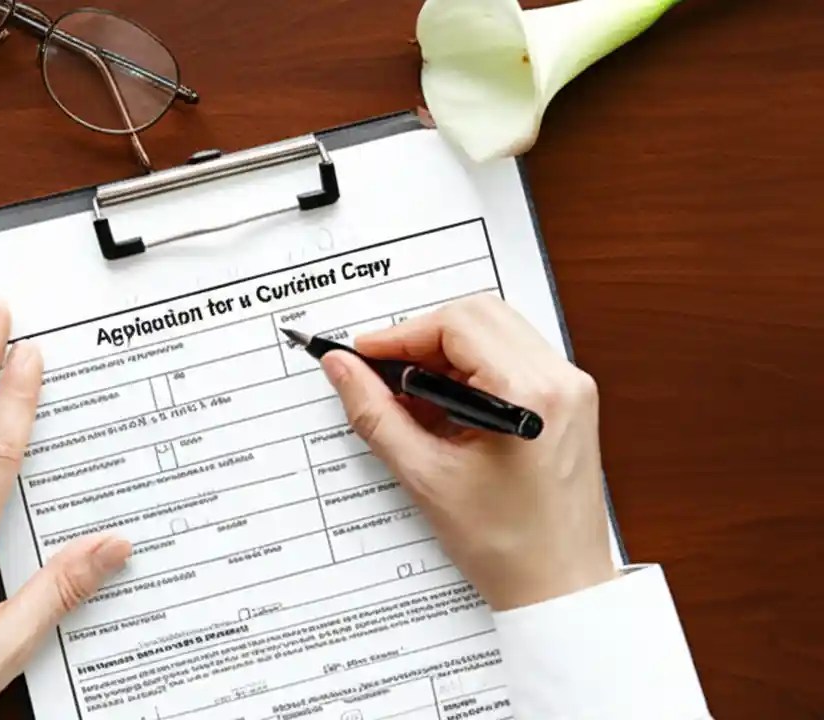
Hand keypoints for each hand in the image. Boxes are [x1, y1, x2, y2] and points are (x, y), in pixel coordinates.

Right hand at [322, 295, 615, 610]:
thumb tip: (342, 368)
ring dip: (446, 352)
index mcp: (530, 393)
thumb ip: (375, 413)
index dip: (400, 335)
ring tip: (412, 399)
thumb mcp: (425, 475)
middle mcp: (560, 380)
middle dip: (422, 337)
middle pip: (478, 315)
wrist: (559, 585)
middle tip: (383, 374)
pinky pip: (513, 357)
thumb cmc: (507, 546)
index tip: (363, 356)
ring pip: (496, 331)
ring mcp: (571, 388)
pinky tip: (444, 408)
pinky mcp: (570, 401)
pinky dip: (471, 370)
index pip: (455, 325)